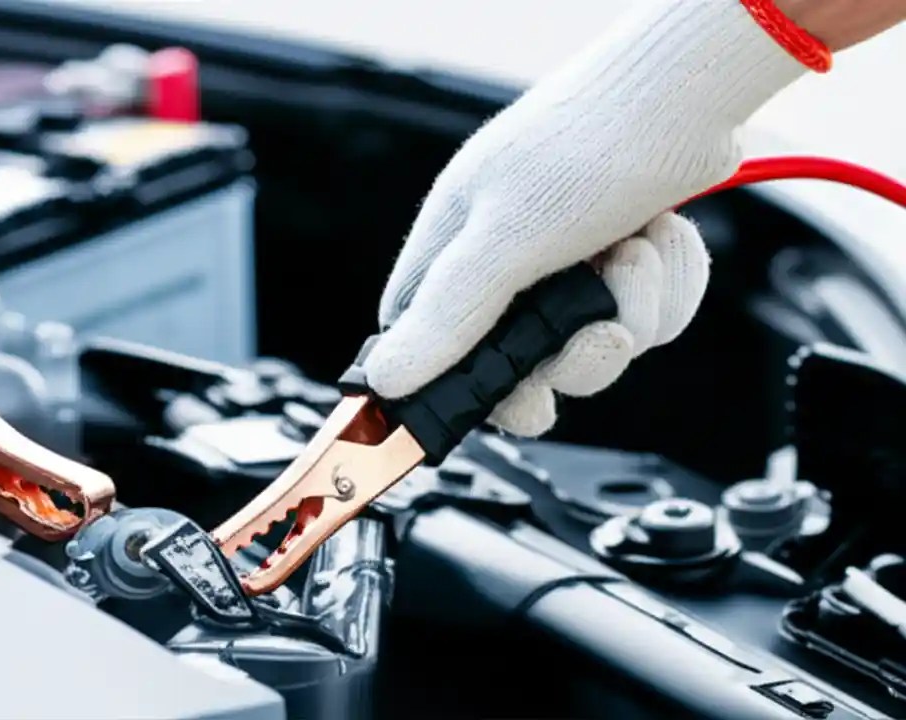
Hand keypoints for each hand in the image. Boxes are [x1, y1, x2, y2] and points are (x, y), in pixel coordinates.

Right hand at [364, 0, 808, 435]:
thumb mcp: (505, 241)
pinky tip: (659, 239)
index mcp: (452, 250)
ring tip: (635, 249)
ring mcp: (565, 265)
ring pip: (591, 345)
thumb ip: (449, 316)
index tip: (510, 400)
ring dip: (632, 310)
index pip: (426, 343)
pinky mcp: (619, 262)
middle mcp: (502, 262)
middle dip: (574, 358)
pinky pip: (642, 318)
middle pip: (523, 365)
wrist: (688, 95)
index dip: (462, 383)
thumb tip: (386, 381)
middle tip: (602, 333)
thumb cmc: (585, 148)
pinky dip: (666, 290)